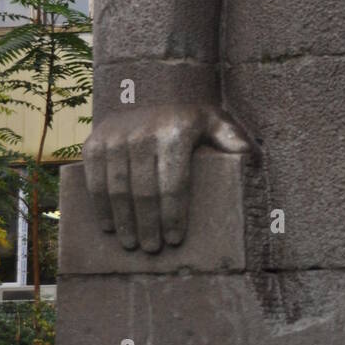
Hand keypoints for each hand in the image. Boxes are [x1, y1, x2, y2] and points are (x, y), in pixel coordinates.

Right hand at [82, 104, 249, 252]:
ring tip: (132, 244)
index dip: (173, 215)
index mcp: (174, 131)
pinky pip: (94, 180)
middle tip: (153, 249)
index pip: (174, 183)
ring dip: (124, 222)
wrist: (151, 96)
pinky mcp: (94, 140)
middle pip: (144, 191)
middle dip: (148, 225)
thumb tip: (250, 158)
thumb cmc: (188, 120)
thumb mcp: (215, 123)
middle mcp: (142, 132)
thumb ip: (233, 139)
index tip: (175, 240)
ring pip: (118, 189)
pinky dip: (101, 207)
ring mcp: (115, 136)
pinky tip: (109, 227)